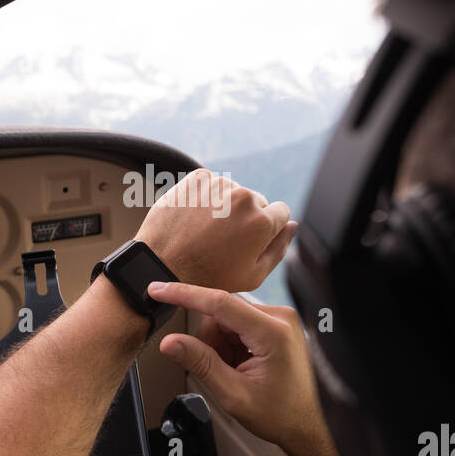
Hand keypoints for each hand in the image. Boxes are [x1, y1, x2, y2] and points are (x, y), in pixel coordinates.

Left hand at [136, 169, 296, 292]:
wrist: (161, 264)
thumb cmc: (207, 276)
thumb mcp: (252, 275)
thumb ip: (279, 248)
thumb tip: (293, 226)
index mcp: (262, 222)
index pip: (281, 212)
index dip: (268, 228)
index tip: (250, 237)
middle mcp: (244, 198)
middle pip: (257, 202)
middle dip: (246, 216)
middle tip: (224, 239)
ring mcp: (219, 185)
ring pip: (233, 193)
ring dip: (225, 207)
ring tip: (207, 231)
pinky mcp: (198, 178)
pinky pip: (212, 185)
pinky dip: (207, 198)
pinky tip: (196, 219)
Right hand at [148, 281, 341, 455]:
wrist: (306, 425)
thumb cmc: (280, 415)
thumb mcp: (233, 394)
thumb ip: (200, 363)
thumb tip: (170, 342)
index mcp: (272, 332)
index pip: (219, 302)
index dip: (184, 294)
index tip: (158, 289)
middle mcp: (280, 318)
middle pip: (221, 312)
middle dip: (211, 341)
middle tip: (222, 371)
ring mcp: (280, 319)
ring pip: (227, 319)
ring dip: (221, 345)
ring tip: (237, 371)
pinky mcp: (277, 324)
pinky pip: (239, 324)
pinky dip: (232, 345)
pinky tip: (244, 365)